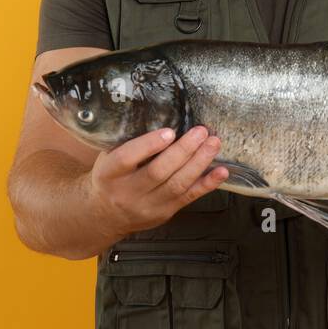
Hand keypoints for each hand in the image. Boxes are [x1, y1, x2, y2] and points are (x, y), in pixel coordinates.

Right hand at [86, 126, 226, 235]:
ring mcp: (148, 205)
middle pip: (158, 172)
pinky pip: (189, 197)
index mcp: (109, 173)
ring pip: (177, 184)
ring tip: (213, 143)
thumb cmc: (111, 177)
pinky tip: (221, 172)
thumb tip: (160, 113)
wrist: (106, 214)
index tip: (169, 131)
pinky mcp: (165, 213)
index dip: (148, 145)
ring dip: (198, 163)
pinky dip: (207, 184)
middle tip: (200, 132)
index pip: (126, 159)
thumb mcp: (108, 158)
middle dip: (183, 151)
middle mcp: (128, 192)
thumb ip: (128, 141)